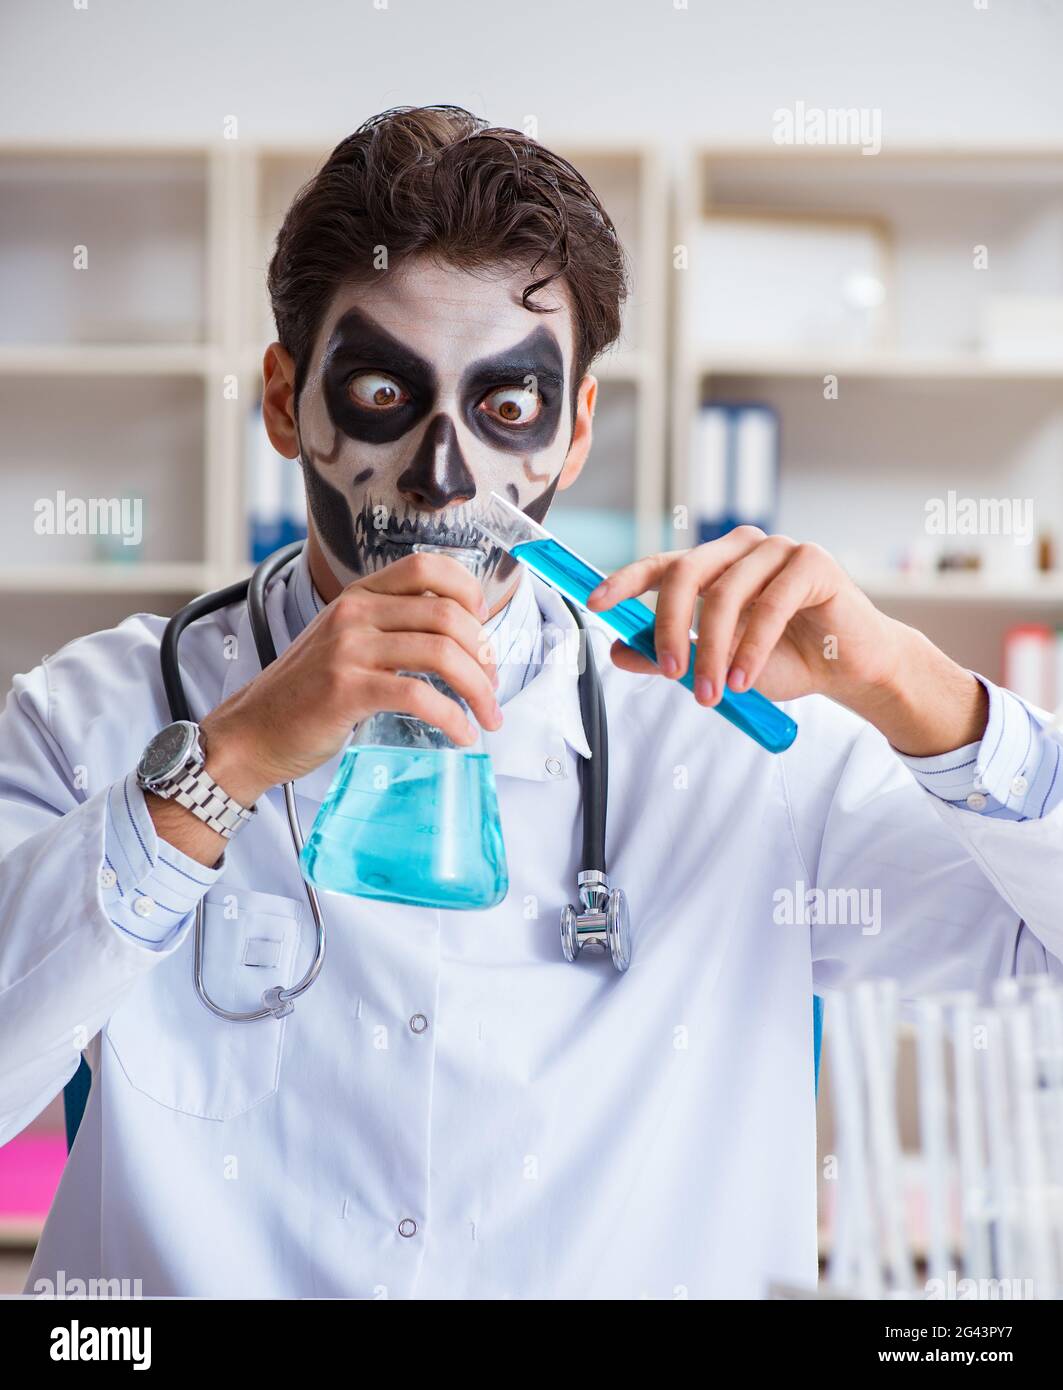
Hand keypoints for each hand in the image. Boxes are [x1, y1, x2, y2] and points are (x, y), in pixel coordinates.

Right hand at [200, 551, 502, 804]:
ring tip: (487, 716)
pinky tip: (461, 734)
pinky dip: (452, 717)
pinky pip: (419, 695)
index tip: (483, 628)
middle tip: (490, 687)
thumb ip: (389, 632)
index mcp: (359, 596)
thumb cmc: (305, 695)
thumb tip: (458, 643)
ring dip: (478, 689)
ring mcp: (349, 649)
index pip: (428, 567)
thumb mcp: (344, 644)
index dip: (468, 591)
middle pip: (447, 614)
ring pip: (440, 653)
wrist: (252, 732)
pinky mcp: (346, 689)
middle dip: (484, 654)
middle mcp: (355, 614)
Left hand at [586, 526, 986, 754]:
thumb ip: (670, 656)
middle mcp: (739, 548)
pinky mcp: (812, 561)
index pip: (660, 565)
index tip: (596, 603)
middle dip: (669, 628)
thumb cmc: (784, 659)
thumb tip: (617, 651)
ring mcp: (777, 549)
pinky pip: (771, 604)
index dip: (625, 581)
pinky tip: (746, 679)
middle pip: (685, 574)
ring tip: (714, 694)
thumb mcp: (719, 666)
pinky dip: (752, 647)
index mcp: (713, 566)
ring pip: (725, 595)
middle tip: (669, 674)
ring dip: (714, 650)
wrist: (850, 668)